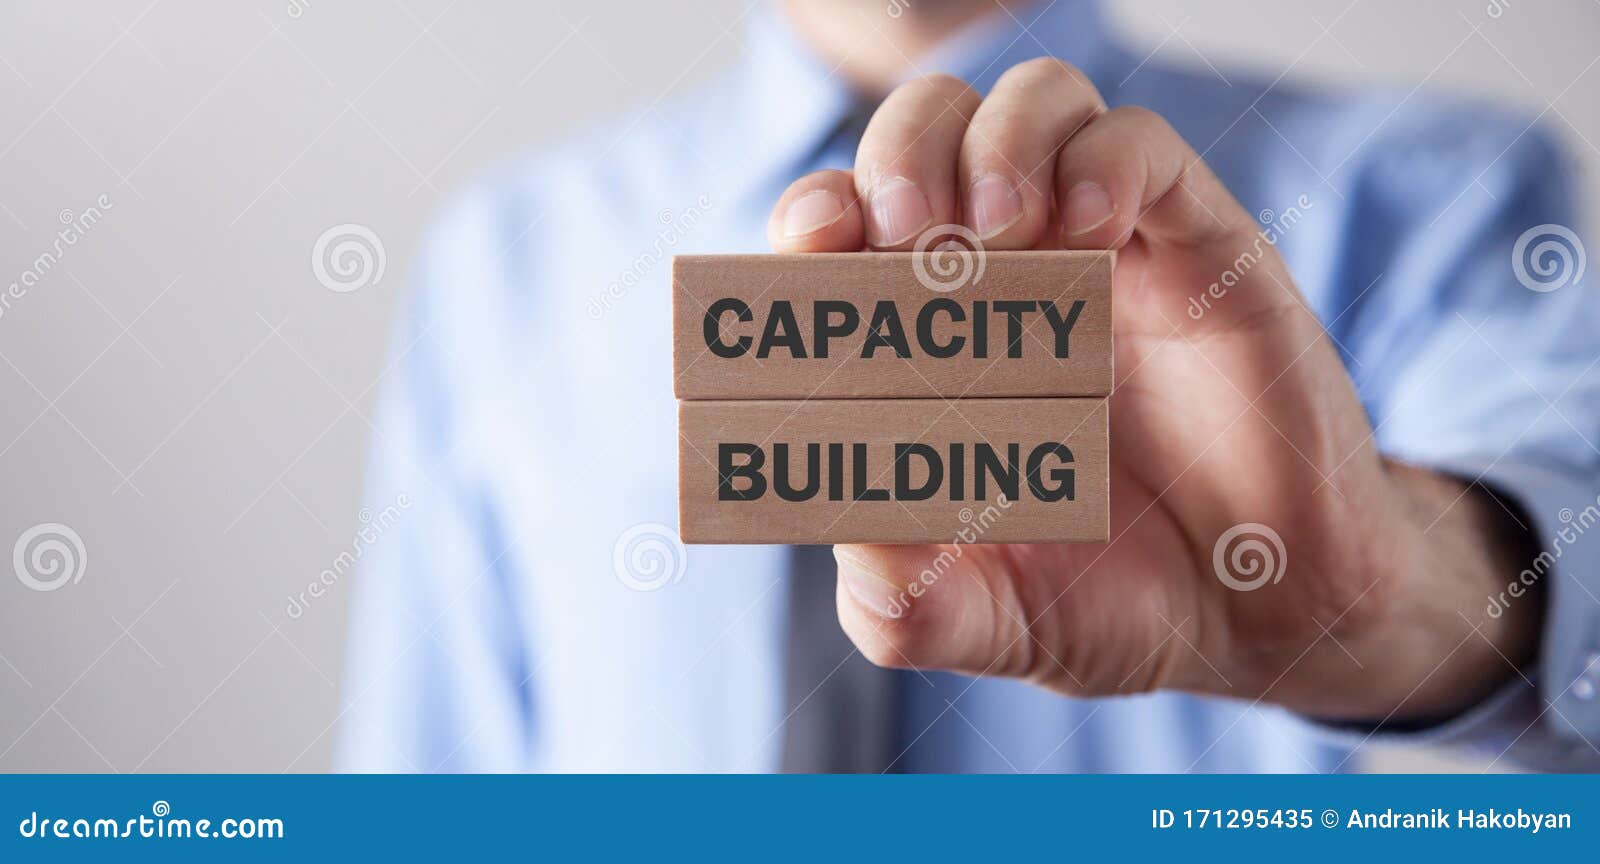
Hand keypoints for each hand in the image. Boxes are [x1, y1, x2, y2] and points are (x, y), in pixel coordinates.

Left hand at [765, 60, 1540, 721]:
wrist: (1264, 619)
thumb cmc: (1112, 602)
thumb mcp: (992, 623)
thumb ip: (908, 609)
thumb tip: (847, 552)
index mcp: (930, 345)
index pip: (844, 231)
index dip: (813, 216)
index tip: (810, 246)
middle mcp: (1005, 279)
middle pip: (923, 132)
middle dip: (896, 153)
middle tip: (905, 226)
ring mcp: (1101, 253)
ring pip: (1030, 104)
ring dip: (992, 142)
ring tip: (997, 228)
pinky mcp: (1195, 245)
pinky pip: (1139, 144)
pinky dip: (1102, 161)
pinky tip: (1088, 230)